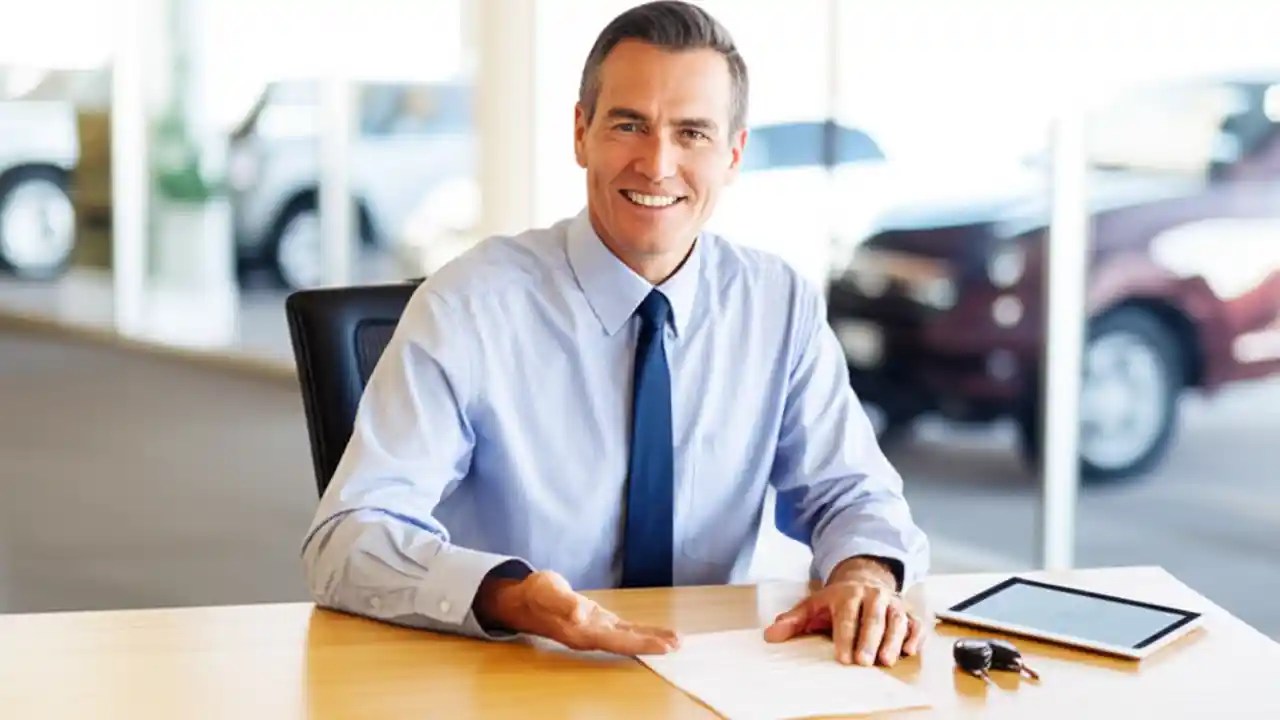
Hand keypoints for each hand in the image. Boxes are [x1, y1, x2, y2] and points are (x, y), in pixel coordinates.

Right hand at [474, 569, 680, 654]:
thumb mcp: (548, 592)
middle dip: (652, 644)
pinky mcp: (598, 623)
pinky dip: (641, 632)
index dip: (641, 644)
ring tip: (675, 641)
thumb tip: (579, 613)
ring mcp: (596, 632)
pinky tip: (655, 634)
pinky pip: (624, 631)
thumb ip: (564, 603)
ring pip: (628, 639)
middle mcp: (592, 636)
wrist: (525, 600)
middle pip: (627, 644)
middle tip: (678, 644)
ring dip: (651, 640)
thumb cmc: (537, 594)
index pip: (618, 641)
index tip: (663, 646)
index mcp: (582, 632)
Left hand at [763, 558, 922, 665]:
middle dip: (869, 640)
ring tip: (886, 660)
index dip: (845, 636)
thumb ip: (793, 621)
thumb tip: (770, 635)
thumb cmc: (837, 599)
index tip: (843, 657)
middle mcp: (873, 595)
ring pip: (897, 620)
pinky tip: (909, 651)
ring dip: (893, 640)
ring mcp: (893, 603)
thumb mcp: (813, 605)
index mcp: (848, 593)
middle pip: (874, 617)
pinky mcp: (909, 612)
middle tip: (865, 662)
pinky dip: (915, 636)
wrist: (864, 578)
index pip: (847, 615)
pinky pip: (915, 623)